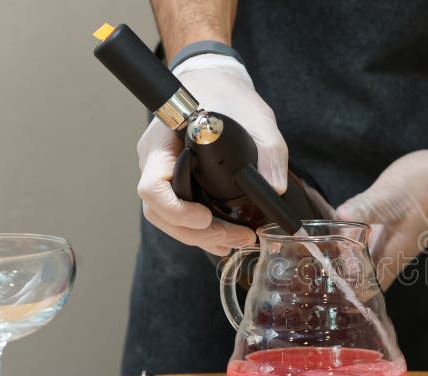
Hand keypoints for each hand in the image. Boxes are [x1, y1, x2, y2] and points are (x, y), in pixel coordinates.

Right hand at [136, 54, 287, 254]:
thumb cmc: (228, 94)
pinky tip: (227, 237)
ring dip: (202, 237)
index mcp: (163, 144)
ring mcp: (164, 173)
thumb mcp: (257, 117)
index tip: (206, 216)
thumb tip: (274, 188)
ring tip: (238, 242)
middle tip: (239, 238)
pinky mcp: (177, 181)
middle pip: (161, 213)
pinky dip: (202, 230)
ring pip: (169, 219)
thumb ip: (269, 151)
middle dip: (198, 233)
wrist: (215, 81)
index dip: (176, 209)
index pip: (152, 187)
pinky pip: (181, 212)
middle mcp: (156, 162)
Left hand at [335, 117, 427, 289]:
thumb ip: (364, 209)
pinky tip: (344, 229)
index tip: (329, 287)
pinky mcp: (400, 225)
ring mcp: (401, 239)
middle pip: (369, 275)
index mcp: (394, 253)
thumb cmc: (425, 185)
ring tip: (325, 251)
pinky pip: (376, 241)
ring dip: (351, 257)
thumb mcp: (389, 195)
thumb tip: (338, 220)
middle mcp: (398, 252)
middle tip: (316, 269)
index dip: (351, 292)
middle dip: (346, 275)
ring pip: (372, 257)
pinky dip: (359, 240)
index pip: (371, 287)